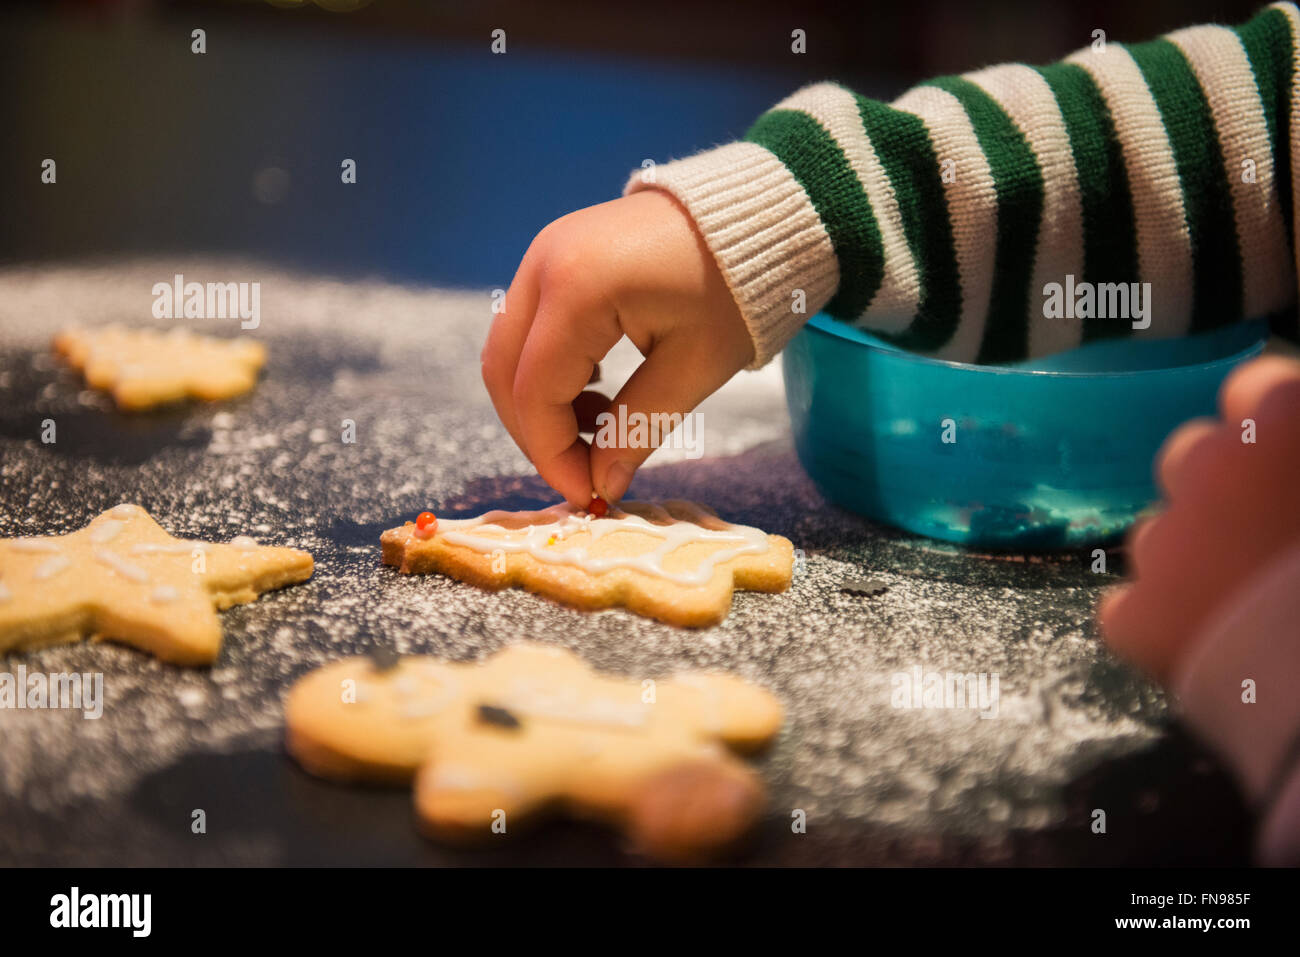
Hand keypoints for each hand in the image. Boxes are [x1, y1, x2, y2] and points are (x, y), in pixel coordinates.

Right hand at [480, 190, 752, 505]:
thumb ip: (637, 429)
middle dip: (536, 434)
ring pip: (508, 350)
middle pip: (504, 372)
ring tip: (599, 431)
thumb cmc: (735, 288)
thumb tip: (598, 485)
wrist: (754, 214)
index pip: (535, 392)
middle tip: (583, 472)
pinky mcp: (554, 255)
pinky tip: (595, 392)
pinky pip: (527, 326)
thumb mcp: (692, 368)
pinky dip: (547, 370)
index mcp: (578, 289)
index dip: (552, 453)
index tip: (586, 494)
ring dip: (539, 403)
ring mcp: (544, 253)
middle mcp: (544, 264)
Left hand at [1098, 356, 1299, 679]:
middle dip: (1226, 489)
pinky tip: (1212, 646)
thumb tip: (1286, 436)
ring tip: (1245, 601)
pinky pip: (1136, 607)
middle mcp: (1209, 466)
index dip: (1274, 425)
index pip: (1257, 387)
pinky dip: (1165, 622)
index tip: (1287, 455)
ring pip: (1164, 532)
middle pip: (1196, 456)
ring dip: (1194, 556)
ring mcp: (1164, 541)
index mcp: (1284, 425)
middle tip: (1267, 536)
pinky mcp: (1135, 613)